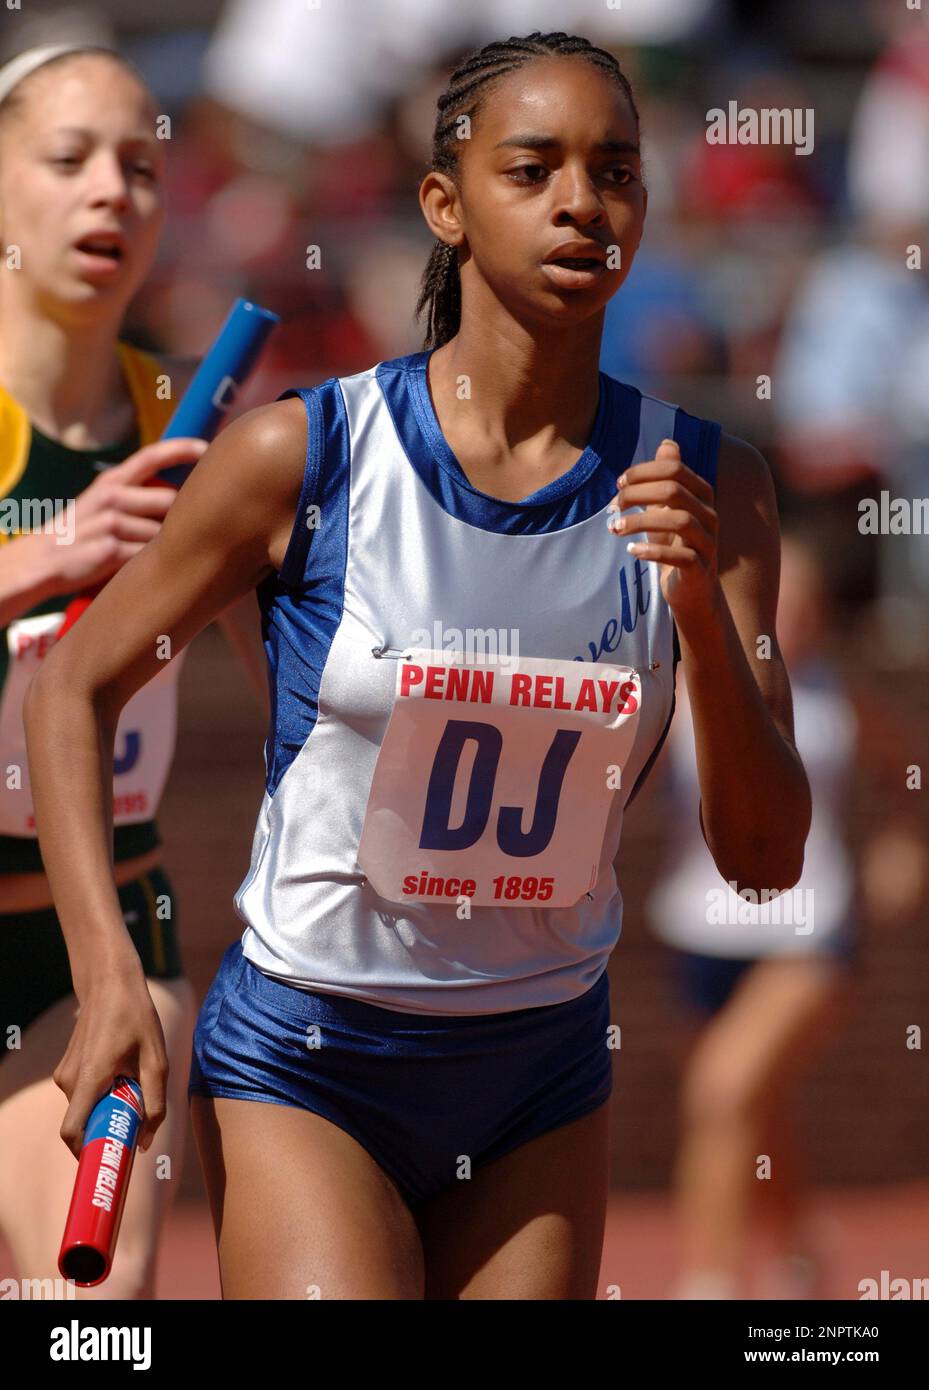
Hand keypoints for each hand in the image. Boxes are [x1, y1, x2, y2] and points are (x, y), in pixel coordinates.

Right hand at [44, 437, 207, 594]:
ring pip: (163, 534)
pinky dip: (152, 565)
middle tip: (186, 531)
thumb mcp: (103, 502)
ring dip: (166, 546)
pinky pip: (148, 556)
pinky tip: (144, 569)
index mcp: (111, 482)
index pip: (151, 456)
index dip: (182, 449)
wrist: (42, 561)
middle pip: (170, 501)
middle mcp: (111, 497)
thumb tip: (186, 494)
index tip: (206, 447)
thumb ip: (136, 494)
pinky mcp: (109, 551)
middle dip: (183, 517)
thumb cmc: (83, 532)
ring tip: (156, 555)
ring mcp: (109, 524)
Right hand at [53, 957, 168, 1157]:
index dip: (87, 1154)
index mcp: (89, 1079)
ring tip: (135, 1088)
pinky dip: (103, 1096)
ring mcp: (65, 1074)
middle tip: (136, 1128)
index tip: (109, 1161)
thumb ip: (154, 1104)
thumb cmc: (135, 1017)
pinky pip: (85, 1095)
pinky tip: (125, 1075)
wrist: (109, 982)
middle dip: (107, 1131)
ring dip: (108, 1109)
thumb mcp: (157, 1061)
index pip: (71, 1132)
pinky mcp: (69, 1068)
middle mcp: (69, 1080)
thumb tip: (144, 1143)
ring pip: (86, 1108)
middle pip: (84, 1123)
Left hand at [607, 438, 718, 616]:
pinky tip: (631, 551)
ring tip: (615, 528)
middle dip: (637, 494)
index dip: (643, 472)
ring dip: (641, 522)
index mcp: (702, 495)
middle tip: (613, 507)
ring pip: (679, 520)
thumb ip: (666, 479)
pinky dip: (653, 551)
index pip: (674, 469)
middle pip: (674, 491)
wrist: (692, 590)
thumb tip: (668, 442)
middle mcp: (709, 514)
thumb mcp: (667, 509)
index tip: (618, 484)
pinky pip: (681, 556)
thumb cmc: (675, 544)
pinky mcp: (701, 568)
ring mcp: (708, 542)